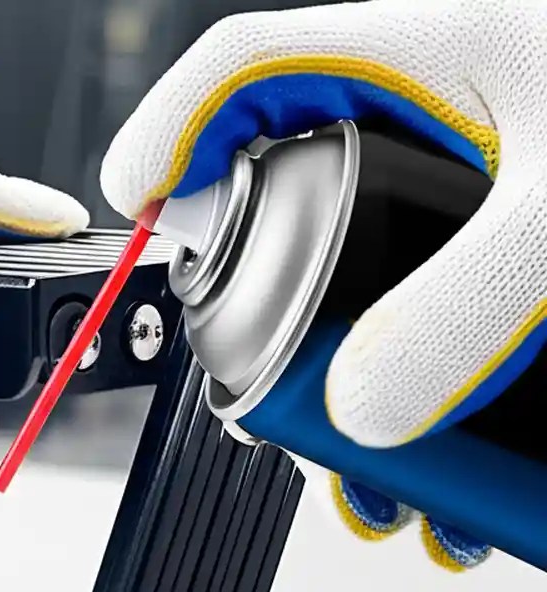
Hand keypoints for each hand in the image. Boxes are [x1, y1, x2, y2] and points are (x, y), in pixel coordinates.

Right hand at [102, 0, 546, 568]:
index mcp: (429, 55)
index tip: (135, 208)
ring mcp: (473, 181)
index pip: (247, 67)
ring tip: (376, 484)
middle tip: (266, 402)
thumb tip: (356, 410)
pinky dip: (424, 394)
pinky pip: (429, 308)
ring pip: (359, 271)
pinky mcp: (508, 239)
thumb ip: (466, 307)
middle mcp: (436, 114)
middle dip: (262, 319)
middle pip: (286, 194)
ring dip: (349, 389)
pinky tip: (455, 472)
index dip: (167, 132)